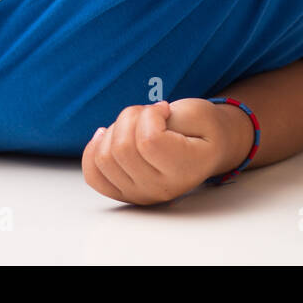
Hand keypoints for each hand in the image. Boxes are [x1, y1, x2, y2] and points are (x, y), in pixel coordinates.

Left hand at [82, 98, 239, 204]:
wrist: (208, 150)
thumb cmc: (204, 129)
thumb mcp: (199, 112)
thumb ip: (171, 117)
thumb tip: (138, 123)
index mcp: (184, 169)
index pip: (148, 141)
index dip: (150, 115)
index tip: (164, 108)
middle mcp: (160, 189)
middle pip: (122, 149)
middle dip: (131, 117)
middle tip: (150, 113)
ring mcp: (140, 194)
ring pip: (104, 158)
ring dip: (115, 130)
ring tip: (136, 125)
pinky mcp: (124, 193)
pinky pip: (93, 175)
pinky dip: (94, 150)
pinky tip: (107, 135)